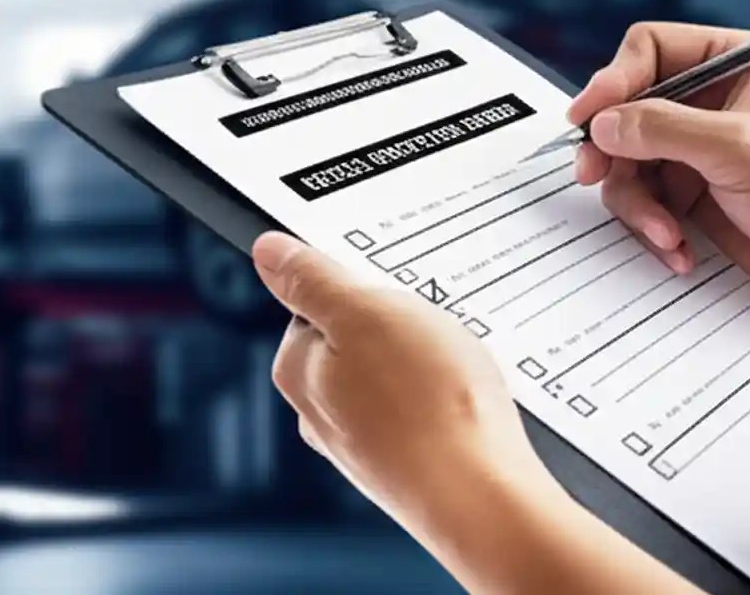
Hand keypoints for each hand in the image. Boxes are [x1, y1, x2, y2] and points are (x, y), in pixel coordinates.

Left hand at [252, 232, 701, 594]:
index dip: (358, 290)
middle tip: (429, 329)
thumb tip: (266, 251)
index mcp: (296, 371)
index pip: (312, 304)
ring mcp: (362, 444)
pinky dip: (442, 398)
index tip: (388, 294)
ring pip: (390, 377)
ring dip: (423, 363)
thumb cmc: (427, 405)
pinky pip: (420, 410)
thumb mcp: (363, 312)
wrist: (482, 497)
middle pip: (352, 341)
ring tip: (453, 368)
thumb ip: (310, 278)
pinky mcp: (404, 464)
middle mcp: (320, 413)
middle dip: (393, 327)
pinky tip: (465, 401)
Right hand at [571, 22, 749, 304]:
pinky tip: (678, 246)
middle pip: (624, 109)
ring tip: (664, 230)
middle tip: (593, 173)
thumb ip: (664, 130)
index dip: (612, 79)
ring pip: (625, 161)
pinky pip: (640, 200)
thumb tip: (602, 123)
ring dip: (636, 202)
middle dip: (611, 150)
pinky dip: (651, 226)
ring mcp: (692, 149)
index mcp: (731, 64)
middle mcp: (706, 101)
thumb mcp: (737, 149)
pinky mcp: (685, 192)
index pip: (648, 50)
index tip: (588, 115)